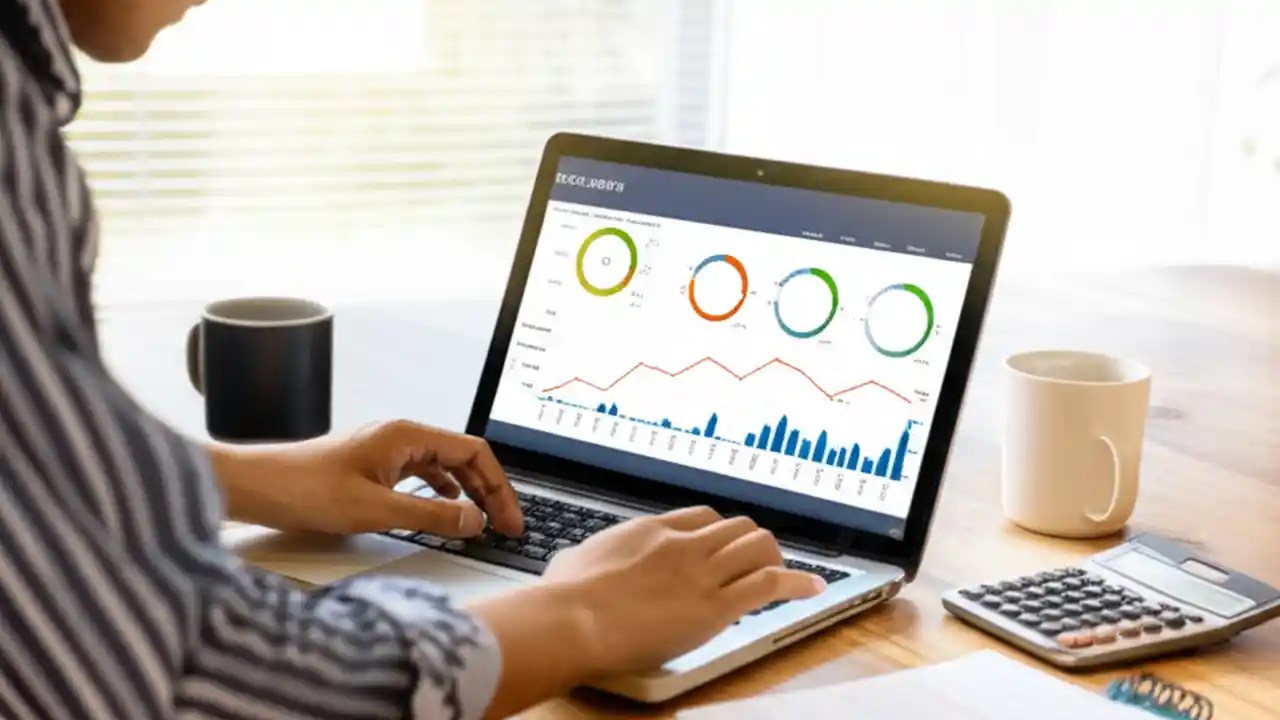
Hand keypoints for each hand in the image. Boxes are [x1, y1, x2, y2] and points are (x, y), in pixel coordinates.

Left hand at [211, 420, 522, 536]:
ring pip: (443, 466)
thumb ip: (431, 517)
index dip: (498, 488)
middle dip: (488, 492)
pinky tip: (442, 509)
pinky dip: (440, 492)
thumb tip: (474, 521)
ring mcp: (385, 449)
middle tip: (504, 526)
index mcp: (407, 435)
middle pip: (463, 458)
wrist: (255, 486)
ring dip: (466, 492)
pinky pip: (420, 473)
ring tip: (480, 521)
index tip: (508, 519)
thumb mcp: (376, 510)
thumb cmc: (304, 489)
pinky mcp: (372, 465)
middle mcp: (400, 436)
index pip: (474, 453)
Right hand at [541, 506, 825, 673]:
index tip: (723, 548)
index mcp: (651, 531)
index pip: (701, 518)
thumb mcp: (569, 562)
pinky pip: (770, 584)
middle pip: (737, 528)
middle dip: (752, 545)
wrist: (573, 618)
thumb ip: (581, 559)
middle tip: (758, 563)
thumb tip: (569, 563)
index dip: (719, 532)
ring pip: (759, 547)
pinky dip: (798, 583)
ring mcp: (701, 573)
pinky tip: (813, 589)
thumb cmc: (563, 598)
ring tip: (786, 575)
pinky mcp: (715, 607)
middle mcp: (682, 544)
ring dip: (776, 560)